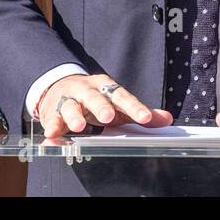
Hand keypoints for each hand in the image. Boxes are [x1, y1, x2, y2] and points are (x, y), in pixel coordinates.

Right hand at [37, 74, 173, 138]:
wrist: (61, 85)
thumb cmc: (95, 99)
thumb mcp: (117, 103)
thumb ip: (139, 112)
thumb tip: (167, 119)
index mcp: (106, 87)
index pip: (122, 96)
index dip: (134, 107)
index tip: (145, 118)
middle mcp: (87, 91)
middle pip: (94, 97)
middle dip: (101, 107)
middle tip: (108, 117)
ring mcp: (69, 100)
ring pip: (71, 106)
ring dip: (74, 116)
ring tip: (79, 126)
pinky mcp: (53, 111)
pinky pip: (52, 119)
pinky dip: (52, 126)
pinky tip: (52, 134)